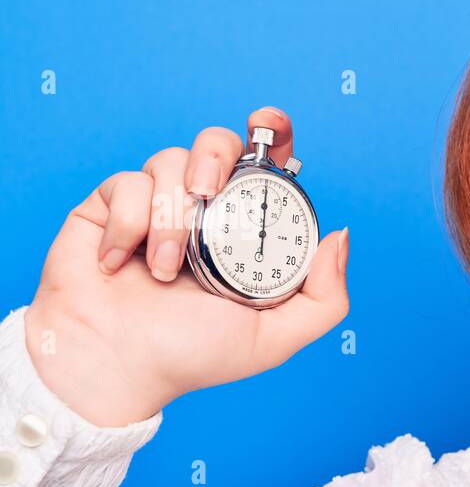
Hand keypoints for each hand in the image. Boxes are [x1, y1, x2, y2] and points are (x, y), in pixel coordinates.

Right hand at [24, 107, 349, 427]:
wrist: (115, 363)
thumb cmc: (191, 355)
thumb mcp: (274, 336)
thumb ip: (324, 297)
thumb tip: (340, 235)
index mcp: (246, 233)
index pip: (265, 167)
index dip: (271, 133)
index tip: (267, 124)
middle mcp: (205, 212)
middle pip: (218, 144)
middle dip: (214, 158)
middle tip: (207, 196)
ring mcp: (157, 206)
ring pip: (170, 161)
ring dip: (172, 217)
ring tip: (166, 269)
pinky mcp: (111, 206)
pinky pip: (125, 183)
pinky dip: (129, 225)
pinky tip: (122, 264)